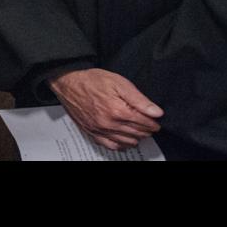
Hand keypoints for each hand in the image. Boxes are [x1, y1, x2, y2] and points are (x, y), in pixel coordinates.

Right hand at [49, 68, 163, 150]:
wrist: (69, 84)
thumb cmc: (92, 80)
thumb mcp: (119, 83)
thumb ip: (139, 99)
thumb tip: (156, 112)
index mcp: (118, 111)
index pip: (143, 123)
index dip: (153, 122)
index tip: (157, 121)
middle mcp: (109, 124)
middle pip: (136, 133)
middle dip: (147, 130)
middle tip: (151, 126)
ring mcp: (100, 130)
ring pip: (126, 141)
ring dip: (137, 138)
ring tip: (141, 132)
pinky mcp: (92, 133)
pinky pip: (111, 145)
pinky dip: (121, 145)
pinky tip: (126, 141)